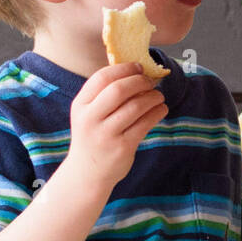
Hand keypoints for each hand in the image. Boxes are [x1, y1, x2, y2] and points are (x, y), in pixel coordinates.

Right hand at [66, 63, 167, 189]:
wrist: (87, 173)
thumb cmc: (93, 136)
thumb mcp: (89, 113)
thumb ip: (104, 93)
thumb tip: (133, 68)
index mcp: (80, 105)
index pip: (102, 77)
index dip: (124, 68)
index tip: (139, 67)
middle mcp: (90, 118)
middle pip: (119, 90)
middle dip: (140, 81)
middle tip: (151, 82)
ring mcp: (106, 134)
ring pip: (135, 106)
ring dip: (153, 97)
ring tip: (158, 96)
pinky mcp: (122, 147)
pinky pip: (145, 123)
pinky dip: (157, 112)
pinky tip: (161, 109)